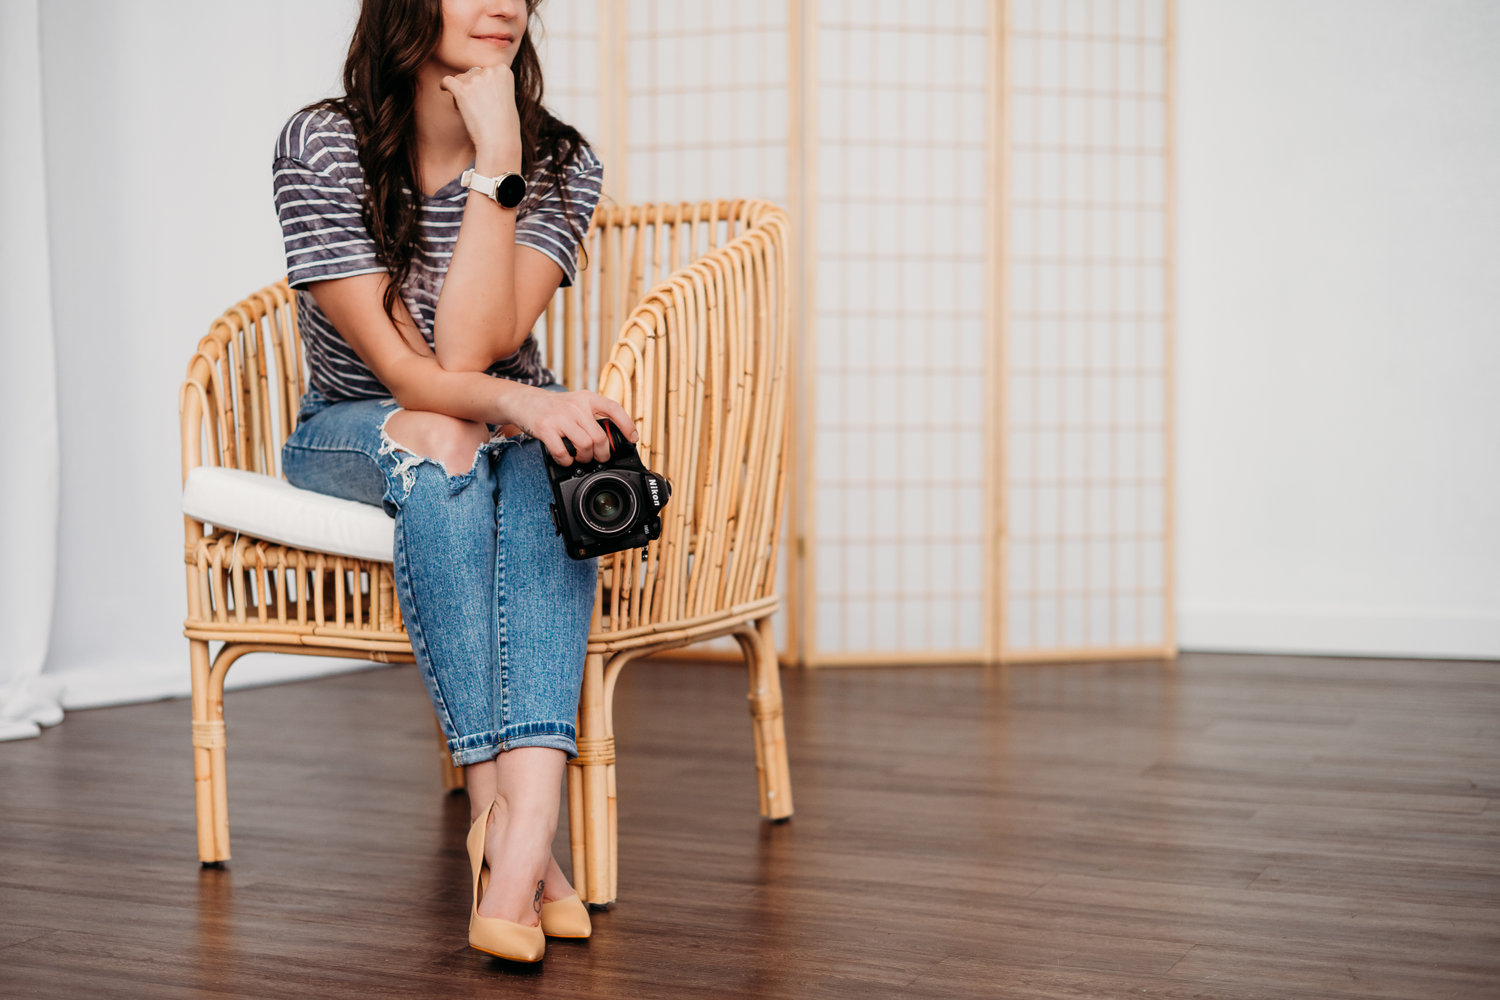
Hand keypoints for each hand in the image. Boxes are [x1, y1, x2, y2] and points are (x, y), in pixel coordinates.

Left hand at [439, 64, 521, 165]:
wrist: (500, 141)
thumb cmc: (504, 124)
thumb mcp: (506, 96)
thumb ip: (494, 83)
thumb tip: (474, 76)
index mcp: (503, 70)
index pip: (485, 71)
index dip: (483, 85)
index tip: (487, 100)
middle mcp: (490, 71)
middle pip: (472, 74)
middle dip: (471, 88)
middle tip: (480, 108)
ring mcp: (476, 80)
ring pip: (460, 79)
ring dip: (462, 92)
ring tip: (471, 110)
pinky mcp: (462, 90)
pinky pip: (447, 81)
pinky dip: (444, 85)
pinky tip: (444, 90)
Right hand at [510, 386, 639, 465]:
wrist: (524, 401)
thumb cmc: (554, 407)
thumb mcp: (577, 403)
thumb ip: (592, 416)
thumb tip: (610, 439)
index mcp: (587, 398)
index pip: (613, 409)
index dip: (627, 425)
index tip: (632, 439)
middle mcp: (575, 406)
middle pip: (599, 437)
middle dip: (602, 454)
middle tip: (599, 457)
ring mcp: (560, 417)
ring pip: (585, 446)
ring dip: (585, 458)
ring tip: (581, 457)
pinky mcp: (545, 429)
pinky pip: (563, 453)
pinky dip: (567, 461)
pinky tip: (566, 459)